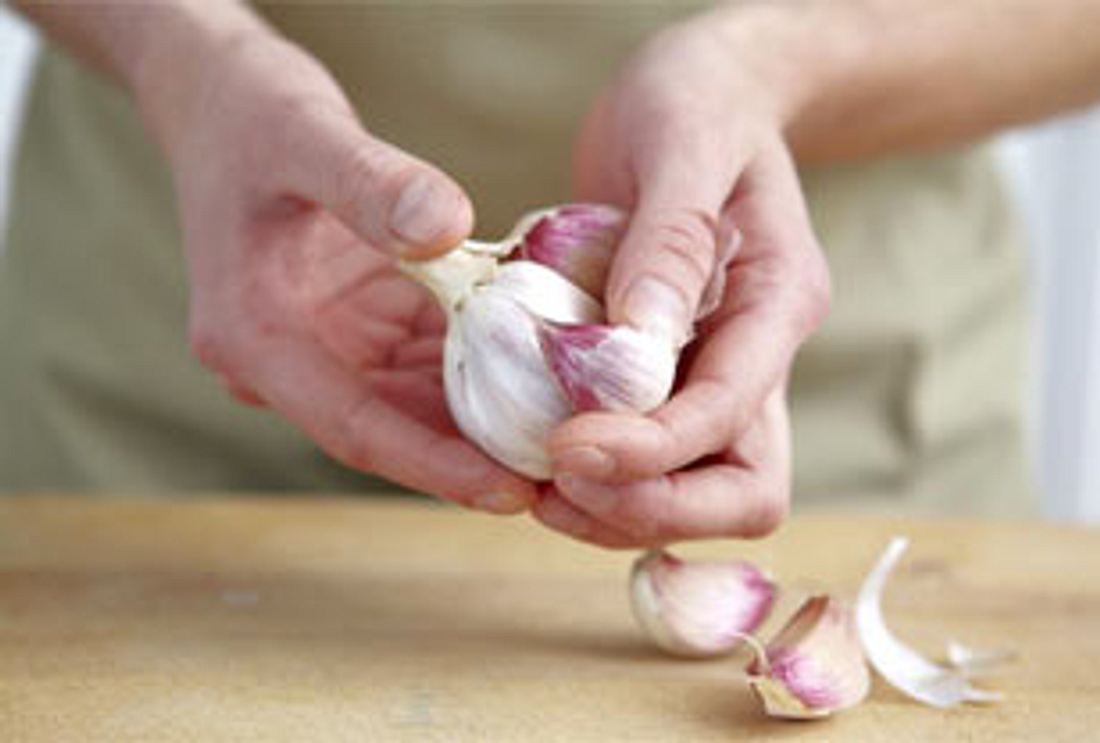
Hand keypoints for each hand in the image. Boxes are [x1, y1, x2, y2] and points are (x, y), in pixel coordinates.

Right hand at [142, 20, 535, 512]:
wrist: (223, 103)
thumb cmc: (250, 114)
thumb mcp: (304, 134)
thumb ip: (369, 181)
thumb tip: (446, 227)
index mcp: (255, 338)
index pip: (352, 427)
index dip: (431, 466)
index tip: (507, 491)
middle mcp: (290, 361)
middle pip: (394, 432)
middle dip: (476, 460)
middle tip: (565, 479)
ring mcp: (331, 348)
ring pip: (420, 405)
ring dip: (490, 423)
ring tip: (574, 438)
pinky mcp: (366, 325)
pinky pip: (433, 359)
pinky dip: (488, 367)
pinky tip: (550, 373)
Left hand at [535, 8, 830, 545]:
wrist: (701, 97)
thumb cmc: (698, 102)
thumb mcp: (683, 146)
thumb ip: (671, 241)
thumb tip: (641, 341)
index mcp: (777, 305)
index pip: (730, 416)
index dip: (654, 451)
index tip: (568, 448)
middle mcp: (757, 357)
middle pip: (738, 493)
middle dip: (649, 507)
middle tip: (556, 488)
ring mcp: (715, 373)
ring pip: (692, 491)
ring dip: (616, 507)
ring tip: (535, 483)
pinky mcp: (670, 376)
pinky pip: (645, 456)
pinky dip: (595, 475)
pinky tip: (534, 451)